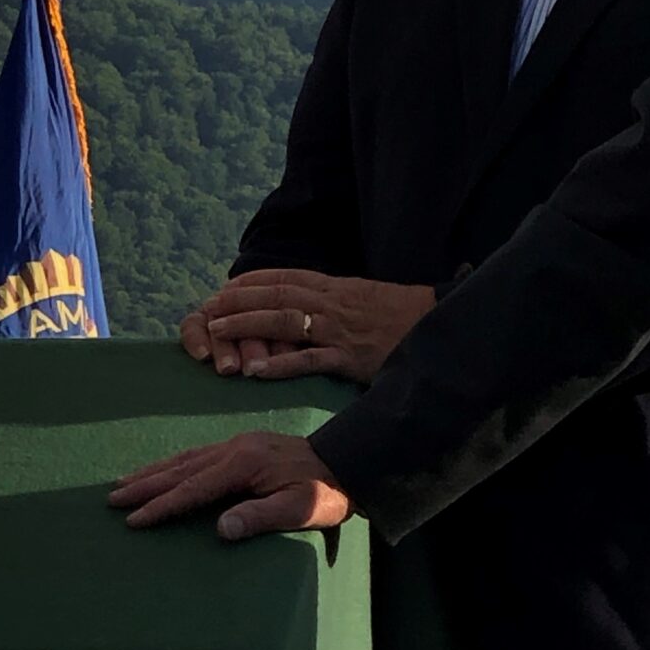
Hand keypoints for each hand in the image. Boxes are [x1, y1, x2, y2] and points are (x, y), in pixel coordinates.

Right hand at [109, 432, 351, 540]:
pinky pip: (199, 454)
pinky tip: (165, 470)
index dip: (162, 505)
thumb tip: (221, 529)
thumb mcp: (299, 509)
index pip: (193, 488)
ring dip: (154, 471)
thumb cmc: (327, 492)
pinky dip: (175, 463)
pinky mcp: (244, 446)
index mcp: (244, 463)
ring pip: (186, 458)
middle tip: (112, 498)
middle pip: (181, 468)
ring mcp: (238, 444)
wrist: (349, 461)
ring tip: (125, 483)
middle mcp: (235, 448)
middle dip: (146, 485)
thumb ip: (260, 517)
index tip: (134, 519)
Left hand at [190, 269, 435, 383]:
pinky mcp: (350, 357)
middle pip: (277, 295)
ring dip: (249, 325)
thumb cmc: (406, 316)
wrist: (440, 326)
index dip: (253, 282)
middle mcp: (334, 303)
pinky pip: (310, 360)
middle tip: (209, 309)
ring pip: (286, 321)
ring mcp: (340, 329)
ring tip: (219, 332)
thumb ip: (339, 300)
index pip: (286, 278)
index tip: (226, 288)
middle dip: (239, 301)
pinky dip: (282, 364)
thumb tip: (314, 306)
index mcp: (337, 288)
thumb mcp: (368, 299)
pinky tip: (257, 371)